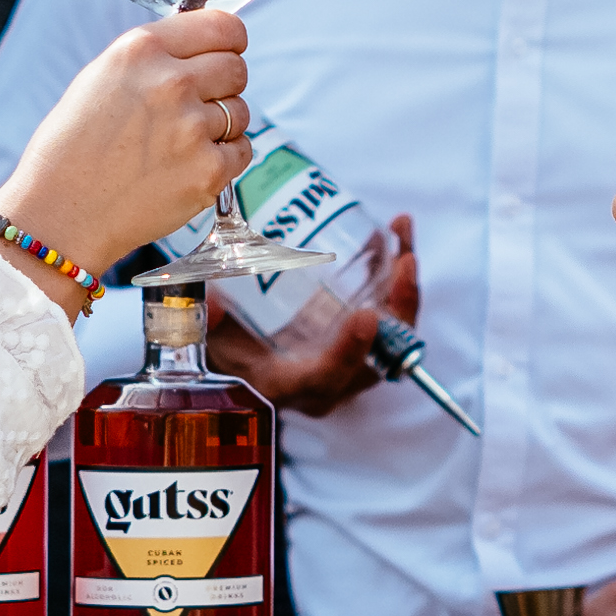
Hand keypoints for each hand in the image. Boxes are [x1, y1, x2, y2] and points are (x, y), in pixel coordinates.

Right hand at [0, 11, 256, 302]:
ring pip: (241, 112)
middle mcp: (171, 83)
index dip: (229, 42)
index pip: (224, 27)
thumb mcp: (101, 79)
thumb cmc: (71, 148)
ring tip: (178, 145)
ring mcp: (193, 128)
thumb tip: (204, 50)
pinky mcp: (208, 171)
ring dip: (220, 126)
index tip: (225, 53)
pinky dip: (224, 160)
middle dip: (224, 85)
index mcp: (141, 50)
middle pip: (237, 68)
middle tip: (196, 107)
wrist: (60, 213)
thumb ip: (154, 59)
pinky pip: (241, 151)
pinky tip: (188, 167)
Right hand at [217, 216, 422, 412]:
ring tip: (403, 240)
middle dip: (399, 310)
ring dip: (405, 288)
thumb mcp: (211, 338)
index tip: (366, 315)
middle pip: (379, 358)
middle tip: (403, 262)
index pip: (325, 377)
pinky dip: (399, 277)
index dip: (349, 351)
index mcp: (289, 383)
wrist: (245, 357)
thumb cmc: (229, 347)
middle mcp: (329, 382)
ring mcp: (352, 365)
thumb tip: (216, 302)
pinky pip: (395, 316)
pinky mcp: (365, 344)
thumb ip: (210, 322)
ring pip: (395, 335)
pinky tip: (397, 232)